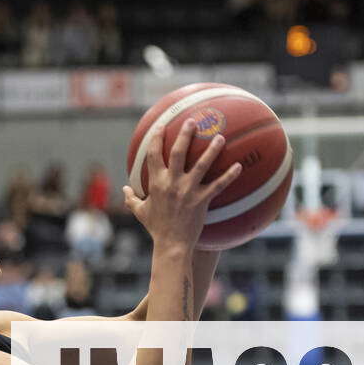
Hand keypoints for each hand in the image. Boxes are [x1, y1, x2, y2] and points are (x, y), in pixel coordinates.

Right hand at [123, 119, 241, 249]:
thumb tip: (124, 189)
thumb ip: (131, 198)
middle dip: (184, 135)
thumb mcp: (140, 211)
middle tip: (192, 121)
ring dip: (212, 150)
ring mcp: (188, 191)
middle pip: (178, 153)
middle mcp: (172, 183)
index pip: (153, 155)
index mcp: (156, 183)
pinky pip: (218, 185)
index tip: (161, 127)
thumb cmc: (156, 227)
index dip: (156, 139)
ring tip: (220, 137)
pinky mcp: (202, 200)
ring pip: (202, 165)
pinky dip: (229, 176)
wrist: (171, 244)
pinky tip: (239, 166)